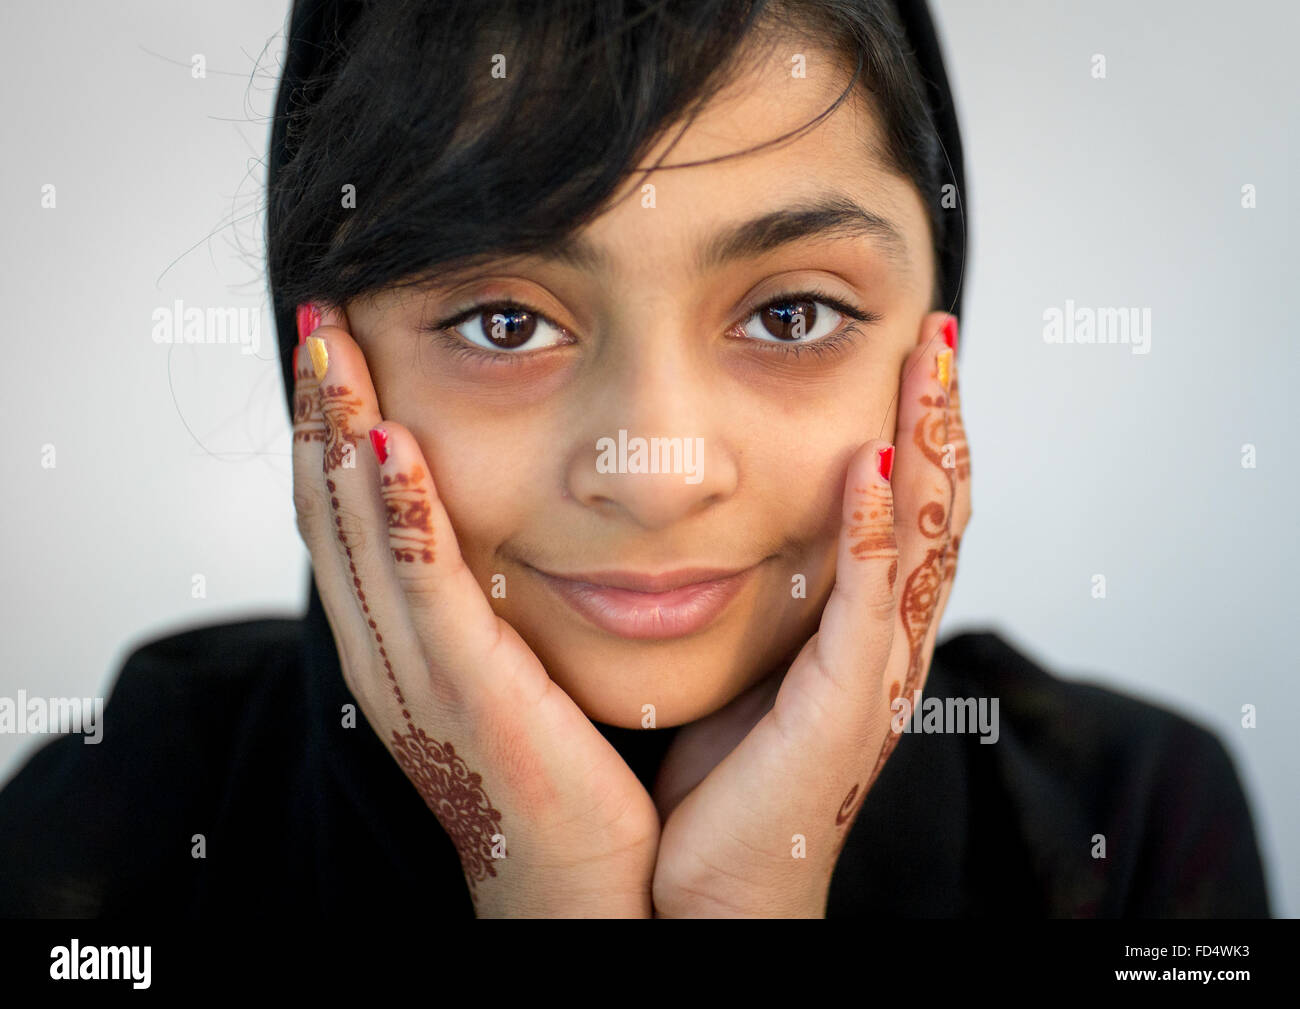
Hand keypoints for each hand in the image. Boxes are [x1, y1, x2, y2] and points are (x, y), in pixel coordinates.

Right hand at [292, 305, 659, 916]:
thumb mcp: (510, 669)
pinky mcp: (468, 693)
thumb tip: (511, 524)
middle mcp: (391, 656)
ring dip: (340, 435)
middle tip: (319, 318)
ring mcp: (419, 677)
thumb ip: (494, 601)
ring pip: (357, 536)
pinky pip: (423, 591)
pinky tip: (391, 442)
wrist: (585, 882)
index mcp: (402, 648)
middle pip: (331, 512)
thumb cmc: (564, 775)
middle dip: (321, 411)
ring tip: (335, 347)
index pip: (348, 520)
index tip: (341, 348)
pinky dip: (400, 515)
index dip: (332, 430)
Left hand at [650, 316, 970, 916]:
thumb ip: (766, 601)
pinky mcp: (845, 709)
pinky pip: (869, 604)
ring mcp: (874, 675)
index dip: (917, 429)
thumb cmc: (719, 783)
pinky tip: (869, 466)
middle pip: (937, 509)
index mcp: (860, 634)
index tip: (908, 348)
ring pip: (923, 540)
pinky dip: (872, 531)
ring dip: (929, 447)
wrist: (706, 891)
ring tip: (929, 364)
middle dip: (941, 417)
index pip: (906, 509)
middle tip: (939, 331)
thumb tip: (732, 529)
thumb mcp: (746, 665)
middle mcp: (884, 646)